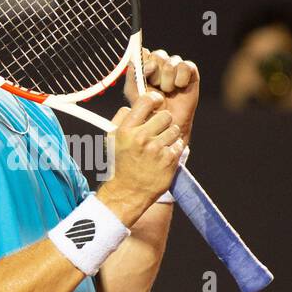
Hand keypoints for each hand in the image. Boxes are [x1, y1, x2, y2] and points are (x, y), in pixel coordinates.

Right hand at [98, 90, 184, 224]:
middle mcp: (141, 138)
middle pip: (165, 115)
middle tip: (158, 131)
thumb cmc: (121, 163)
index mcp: (126, 130)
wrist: (127, 192)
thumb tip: (135, 105)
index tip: (157, 103)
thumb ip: (122, 118)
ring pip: (175, 129)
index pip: (146, 101)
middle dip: (163, 122)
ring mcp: (156, 150)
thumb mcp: (112, 139)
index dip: (154, 99)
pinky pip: (179, 144)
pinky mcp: (169, 160)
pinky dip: (174, 148)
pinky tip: (164, 155)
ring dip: (170, 136)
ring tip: (160, 145)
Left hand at [124, 48, 199, 144]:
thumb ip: (131, 75)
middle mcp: (161, 65)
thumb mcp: (134, 93)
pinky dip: (181, 79)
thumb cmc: (150, 111)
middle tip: (157, 88)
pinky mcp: (190, 72)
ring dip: (168, 81)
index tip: (146, 73)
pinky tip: (179, 88)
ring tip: (168, 92)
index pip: (145, 53)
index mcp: (146, 68)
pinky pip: (185, 66)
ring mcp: (176, 68)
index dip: (145, 60)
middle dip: (156, 74)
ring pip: (171, 62)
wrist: (167, 124)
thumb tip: (134, 58)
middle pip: (158, 55)